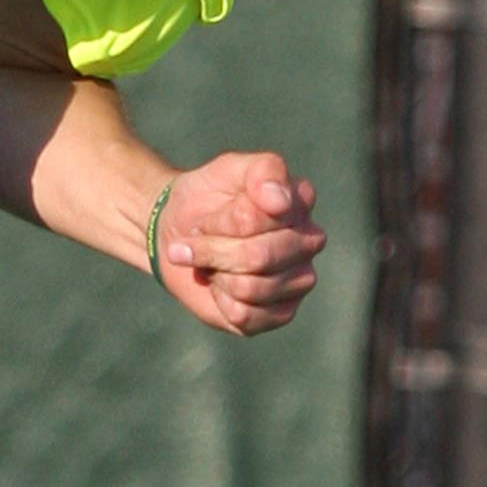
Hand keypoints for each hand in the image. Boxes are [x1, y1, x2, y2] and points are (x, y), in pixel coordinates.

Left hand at [153, 152, 327, 335]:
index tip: (204, 218)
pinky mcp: (281, 312)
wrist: (178, 232)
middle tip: (196, 240)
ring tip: (211, 261)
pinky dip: (220, 300)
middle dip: (214, 250)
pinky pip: (247, 316)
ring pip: (251, 288)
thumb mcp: (228, 169)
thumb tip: (281, 202)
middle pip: (259, 257)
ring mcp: (299, 279)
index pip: (261, 218)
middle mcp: (308, 241)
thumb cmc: (207, 197)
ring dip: (216, 273)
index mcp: (300, 201)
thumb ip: (261, 171)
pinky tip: (220, 285)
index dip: (223, 221)